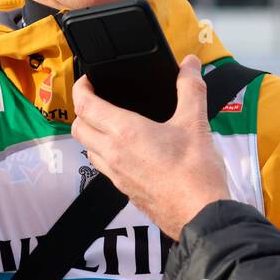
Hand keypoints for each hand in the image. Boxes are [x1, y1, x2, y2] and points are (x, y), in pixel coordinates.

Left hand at [71, 55, 230, 239]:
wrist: (201, 216)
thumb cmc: (196, 172)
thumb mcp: (195, 122)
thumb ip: (190, 88)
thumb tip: (190, 63)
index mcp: (124, 132)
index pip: (85, 105)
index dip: (80, 88)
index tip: (87, 80)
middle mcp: (113, 153)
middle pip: (79, 128)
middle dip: (82, 110)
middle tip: (96, 99)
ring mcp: (117, 175)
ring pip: (88, 149)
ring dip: (91, 134)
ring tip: (109, 123)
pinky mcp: (125, 191)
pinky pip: (104, 167)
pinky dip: (105, 153)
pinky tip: (126, 151)